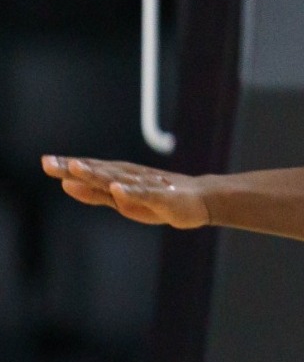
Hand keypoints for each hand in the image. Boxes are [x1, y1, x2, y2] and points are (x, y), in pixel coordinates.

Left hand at [43, 155, 210, 228]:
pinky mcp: (162, 197)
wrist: (199, 199)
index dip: (67, 167)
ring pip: (118, 179)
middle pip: (99, 171)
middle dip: (74, 167)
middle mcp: (130, 177)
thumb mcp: (121, 200)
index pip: (90, 170)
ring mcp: (146, 186)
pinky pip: (144, 194)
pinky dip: (130, 191)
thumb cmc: (157, 199)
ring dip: (97, 173)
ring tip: (77, 169)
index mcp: (118, 177)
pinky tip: (117, 189)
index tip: (46, 161)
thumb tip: (64, 183)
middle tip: (49, 162)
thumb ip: (93, 193)